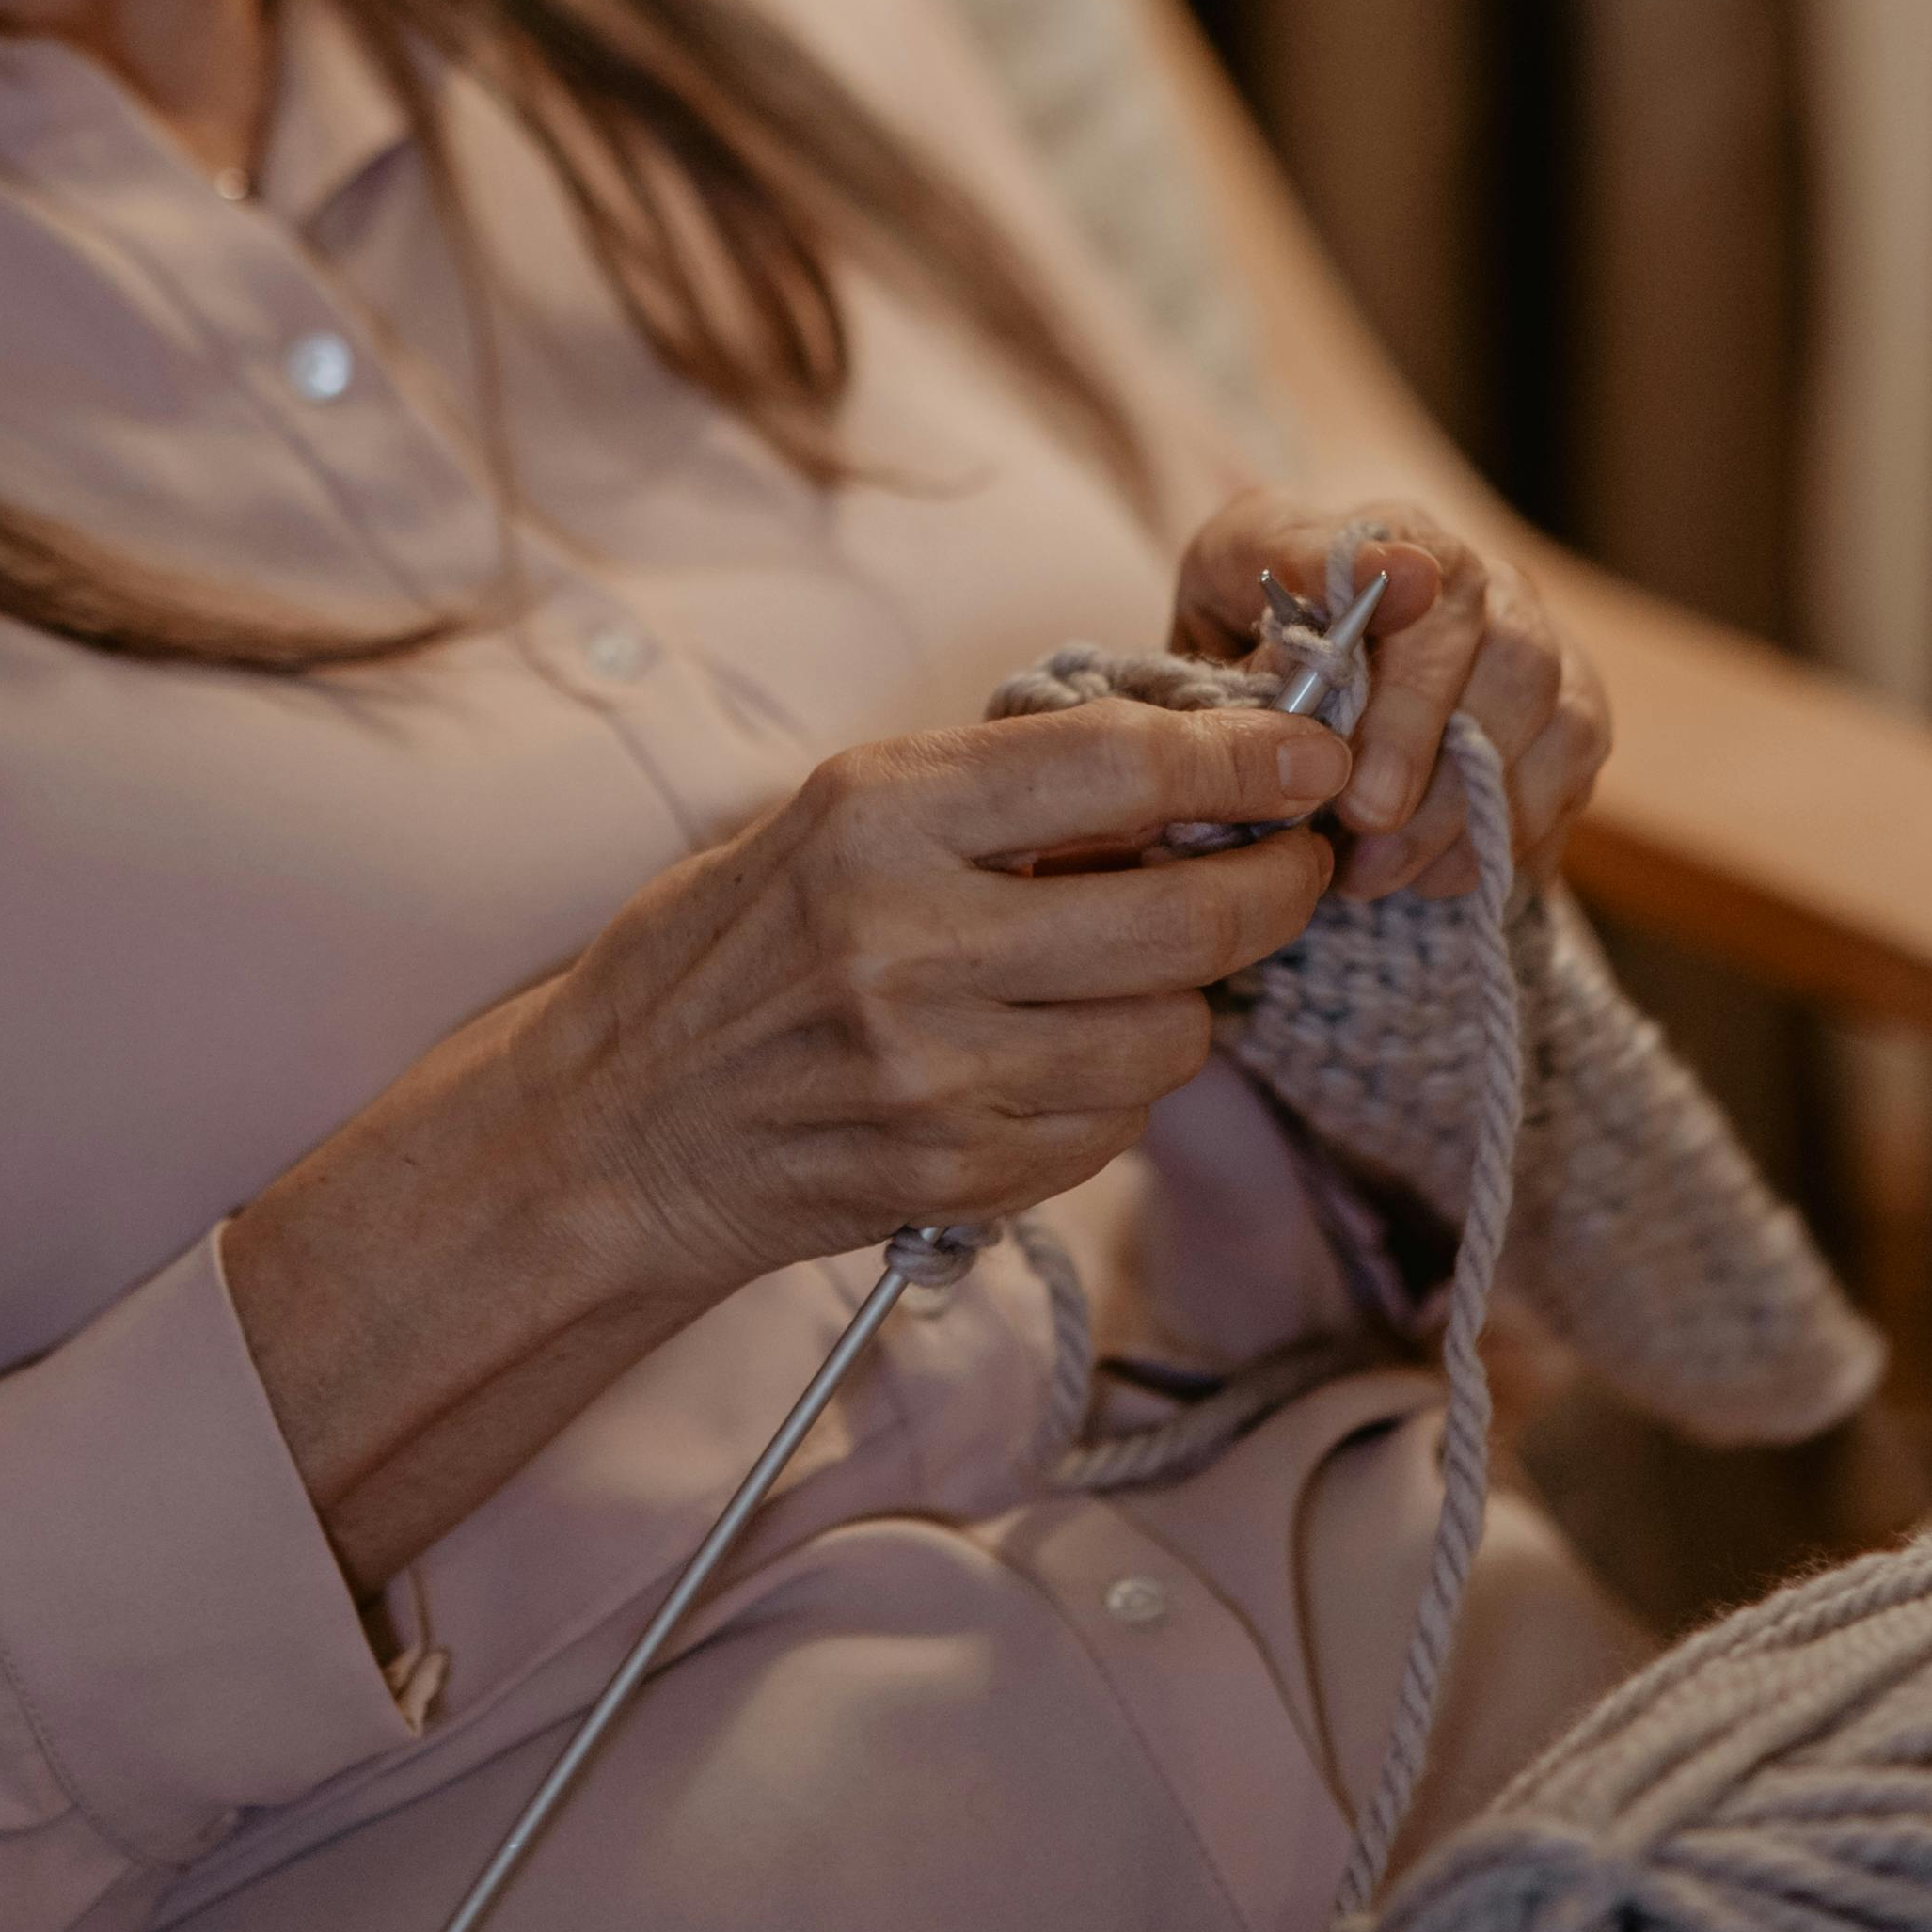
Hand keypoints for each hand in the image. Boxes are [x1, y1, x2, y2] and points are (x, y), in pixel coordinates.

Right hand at [226, 702, 1349, 1587]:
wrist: (616, 1129)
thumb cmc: (731, 950)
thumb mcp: (834, 818)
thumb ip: (998, 794)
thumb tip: (1190, 771)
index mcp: (877, 817)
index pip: (1120, 766)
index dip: (1249, 760)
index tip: (1315, 755)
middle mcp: (908, 941)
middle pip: (1186, 914)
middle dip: (1279, 888)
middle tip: (1300, 867)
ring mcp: (934, 1073)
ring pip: (1171, 1035)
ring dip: (1194, 1002)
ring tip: (1150, 972)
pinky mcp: (953, 1175)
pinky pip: (1113, 1126)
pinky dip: (1118, 1089)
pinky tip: (1059, 1058)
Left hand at [1172, 494, 1609, 898]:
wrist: (1305, 705)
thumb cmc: (1248, 662)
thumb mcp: (1210, 639)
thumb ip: (1247, 653)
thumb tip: (1297, 682)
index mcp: (1368, 538)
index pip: (1398, 541)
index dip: (1397, 572)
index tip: (1398, 586)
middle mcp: (1472, 575)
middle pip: (1493, 636)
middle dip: (1426, 735)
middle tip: (1366, 817)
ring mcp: (1534, 638)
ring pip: (1547, 708)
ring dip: (1462, 806)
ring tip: (1377, 870)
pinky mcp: (1571, 710)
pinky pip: (1570, 767)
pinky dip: (1505, 833)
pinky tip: (1433, 875)